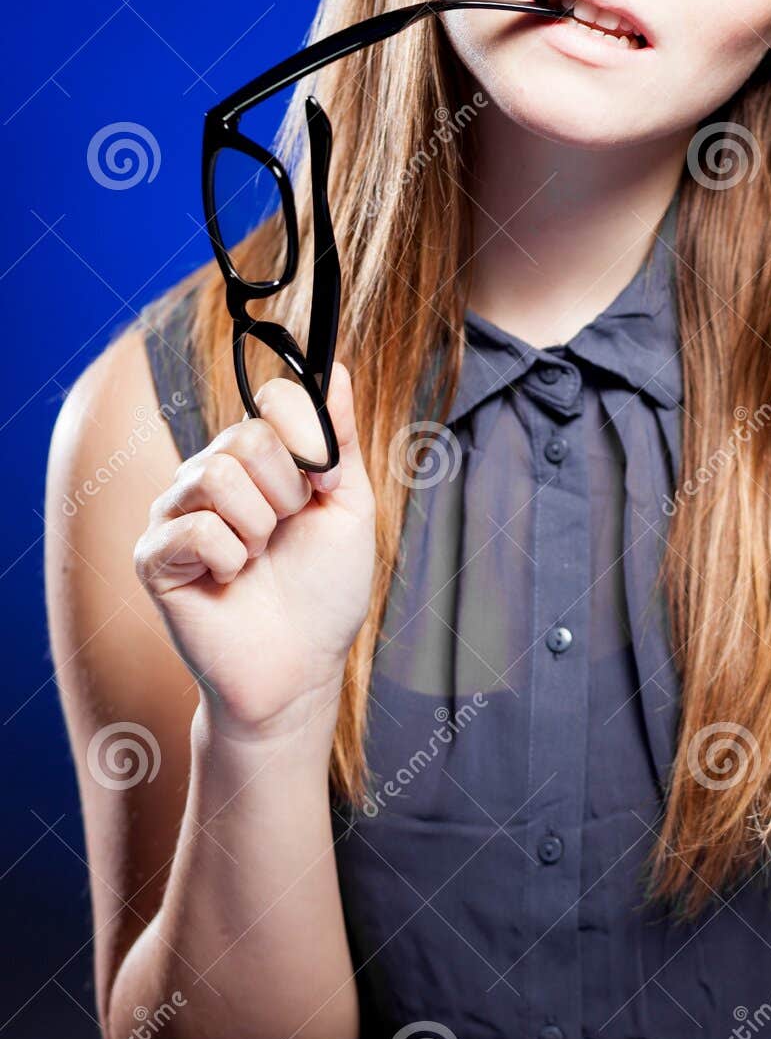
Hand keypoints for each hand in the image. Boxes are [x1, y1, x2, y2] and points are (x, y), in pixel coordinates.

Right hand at [133, 362, 376, 741]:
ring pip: (217, 475)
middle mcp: (210, 475)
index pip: (275, 399)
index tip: (325, 485)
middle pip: (248, 436)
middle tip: (286, 532)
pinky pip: (196, 530)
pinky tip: (230, 580)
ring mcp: (176, 513)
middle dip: (287, 492)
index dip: (310, 438)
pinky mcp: (154, 557)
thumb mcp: (349, 507)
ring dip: (259, 527)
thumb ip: (340, 440)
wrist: (301, 668)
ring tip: (258, 558)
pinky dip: (230, 559)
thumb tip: (339, 370)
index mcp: (257, 459)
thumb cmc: (325, 591)